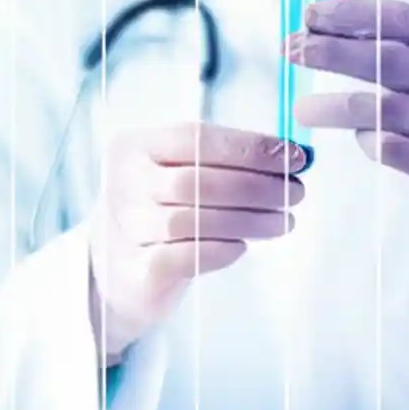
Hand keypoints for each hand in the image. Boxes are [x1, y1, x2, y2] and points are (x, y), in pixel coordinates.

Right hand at [88, 123, 309, 362]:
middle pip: (198, 180)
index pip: (195, 138)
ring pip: (196, 220)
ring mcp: (126, 228)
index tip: (295, 157)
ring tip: (283, 222)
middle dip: (257, 186)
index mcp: (132, 147)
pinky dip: (222, 250)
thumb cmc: (156, 212)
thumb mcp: (176, 173)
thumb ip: (223, 161)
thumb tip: (292, 155)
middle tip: (296, 193)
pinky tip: (243, 246)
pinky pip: (188, 257)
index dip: (249, 147)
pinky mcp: (137, 270)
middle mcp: (122, 183)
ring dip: (250, 220)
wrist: (112, 271)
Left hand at [287, 0, 408, 255]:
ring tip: (300, 109)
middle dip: (331, 52)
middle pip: (388, 59)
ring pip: (380, 108)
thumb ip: (392, 42)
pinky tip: (357, 135)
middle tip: (290, 49)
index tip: (308, 13)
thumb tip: (316, 26)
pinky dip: (364, 140)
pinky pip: (386, 147)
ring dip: (332, 106)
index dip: (350, 13)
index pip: (402, 18)